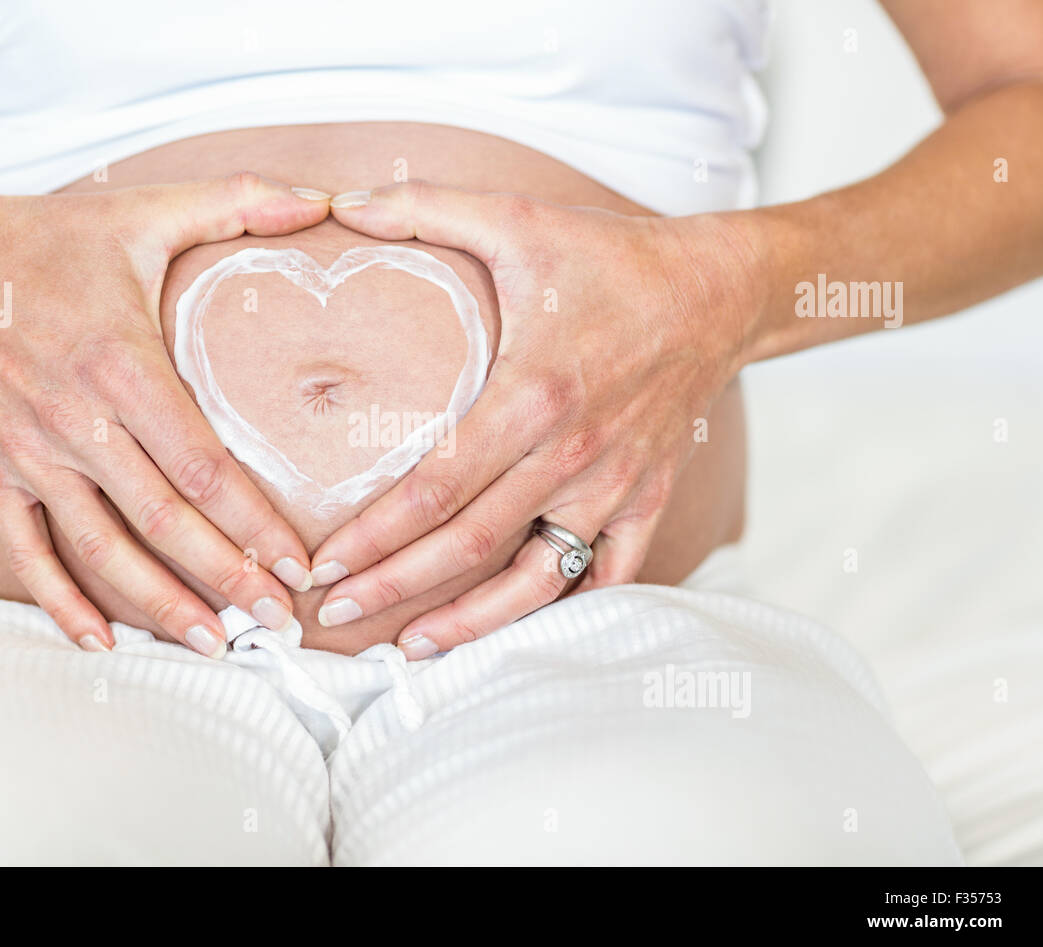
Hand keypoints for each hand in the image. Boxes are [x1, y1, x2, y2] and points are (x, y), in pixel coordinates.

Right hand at [0, 173, 330, 653]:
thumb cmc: (48, 240)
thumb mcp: (144, 208)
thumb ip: (238, 202)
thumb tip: (324, 199)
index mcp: (121, 364)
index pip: (201, 467)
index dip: (254, 523)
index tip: (298, 564)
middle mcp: (74, 420)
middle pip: (162, 523)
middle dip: (227, 579)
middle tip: (278, 623)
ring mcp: (27, 455)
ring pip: (100, 551)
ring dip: (159, 605)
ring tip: (214, 644)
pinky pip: (25, 553)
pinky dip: (61, 604)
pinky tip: (103, 643)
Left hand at [313, 181, 763, 657]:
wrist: (720, 291)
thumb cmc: (612, 260)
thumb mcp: (518, 218)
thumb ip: (424, 208)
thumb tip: (342, 201)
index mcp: (532, 394)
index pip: (435, 489)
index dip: (374, 536)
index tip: (323, 565)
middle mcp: (572, 454)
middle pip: (469, 546)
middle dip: (394, 589)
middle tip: (333, 615)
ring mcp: (614, 487)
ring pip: (535, 582)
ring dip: (470, 623)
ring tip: (408, 648)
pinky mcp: (646, 501)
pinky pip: (606, 577)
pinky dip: (562, 613)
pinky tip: (510, 633)